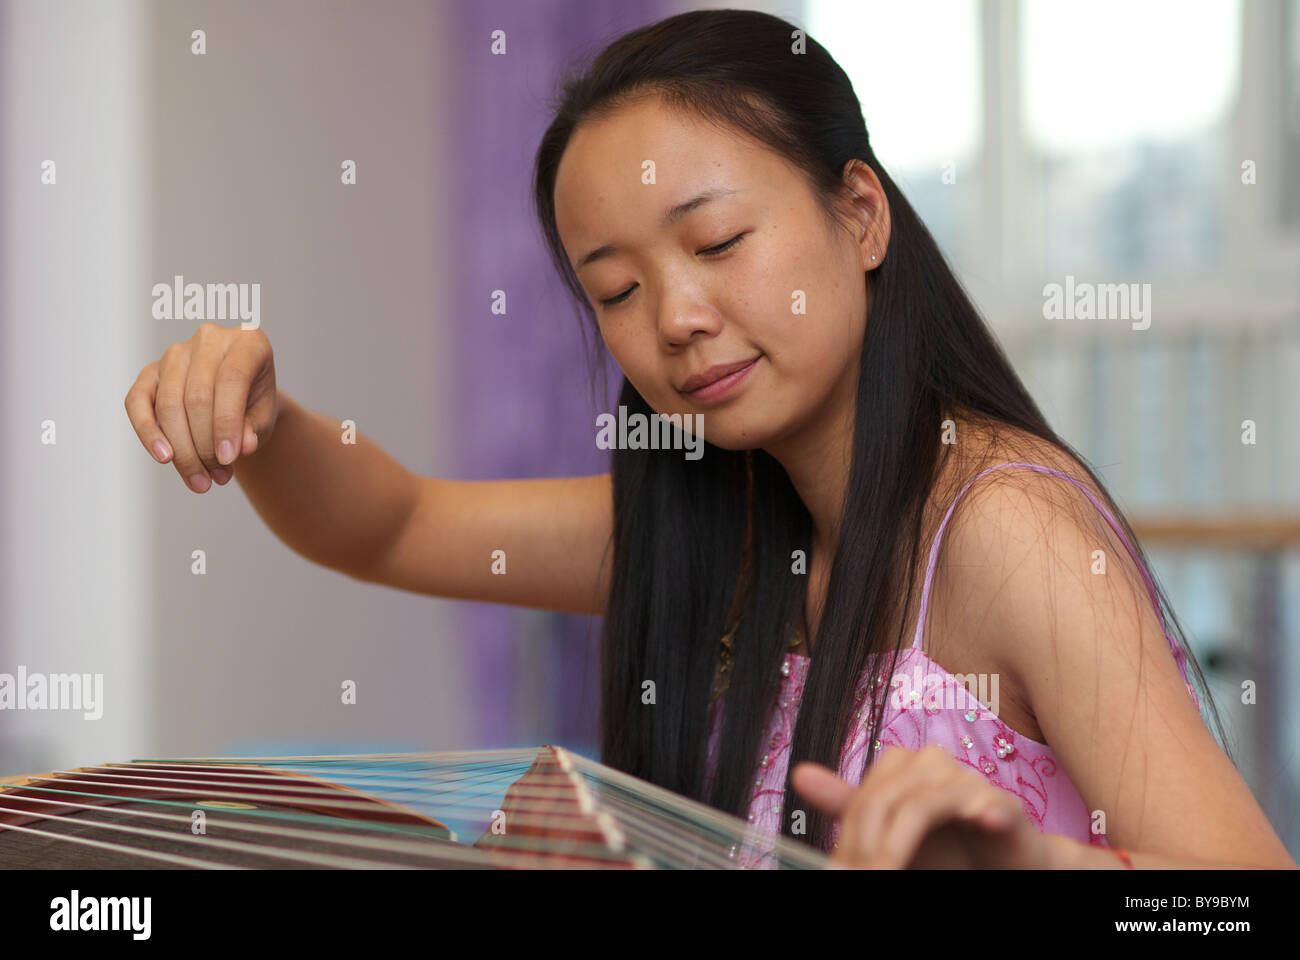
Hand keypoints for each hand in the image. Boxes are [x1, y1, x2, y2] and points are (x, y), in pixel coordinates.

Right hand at [124, 322, 277, 492]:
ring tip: (201, 481)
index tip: (228, 459)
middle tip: (216, 478)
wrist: (240, 398)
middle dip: (205, 446)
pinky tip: (165, 458)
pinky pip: (137, 402)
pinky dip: (148, 433)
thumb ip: (255, 428)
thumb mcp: (265, 416)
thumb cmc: (255, 404)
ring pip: (169, 404)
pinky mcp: (150, 371)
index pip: (232, 379)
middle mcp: (209, 339)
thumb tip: (242, 446)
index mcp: (247, 342)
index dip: (227, 423)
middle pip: (197, 397)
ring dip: (183, 450)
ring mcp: (175, 353)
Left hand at [792, 743, 1052, 868]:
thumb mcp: (890, 834)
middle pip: (892, 796)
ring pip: (931, 798)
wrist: (1003, 865)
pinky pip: (994, 802)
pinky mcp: (1008, 808)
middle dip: (876, 842)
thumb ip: (849, 805)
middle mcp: (935, 767)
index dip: (854, 836)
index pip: (867, 796)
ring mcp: (972, 785)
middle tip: (868, 872)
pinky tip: (980, 819)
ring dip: (908, 836)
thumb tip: (799, 772)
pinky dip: (986, 809)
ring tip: (891, 866)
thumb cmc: (945, 850)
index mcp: (904, 769)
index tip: (844, 868)